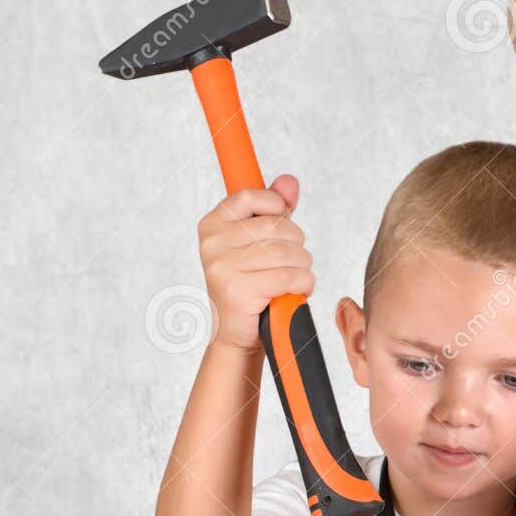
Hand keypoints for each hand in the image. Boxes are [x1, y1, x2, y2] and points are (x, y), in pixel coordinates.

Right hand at [196, 173, 313, 352]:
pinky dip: (303, 284)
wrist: (238, 333)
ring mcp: (223, 267)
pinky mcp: (238, 291)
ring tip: (293, 278)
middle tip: (291, 263)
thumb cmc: (251, 285)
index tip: (282, 219)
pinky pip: (289, 277)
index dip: (275, 205)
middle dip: (297, 245)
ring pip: (287, 253)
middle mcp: (212, 244)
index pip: (249, 195)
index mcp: (213, 225)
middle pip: (277, 227)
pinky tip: (294, 291)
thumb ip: (275, 211)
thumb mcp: (259, 243)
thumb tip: (289, 181)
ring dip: (302, 267)